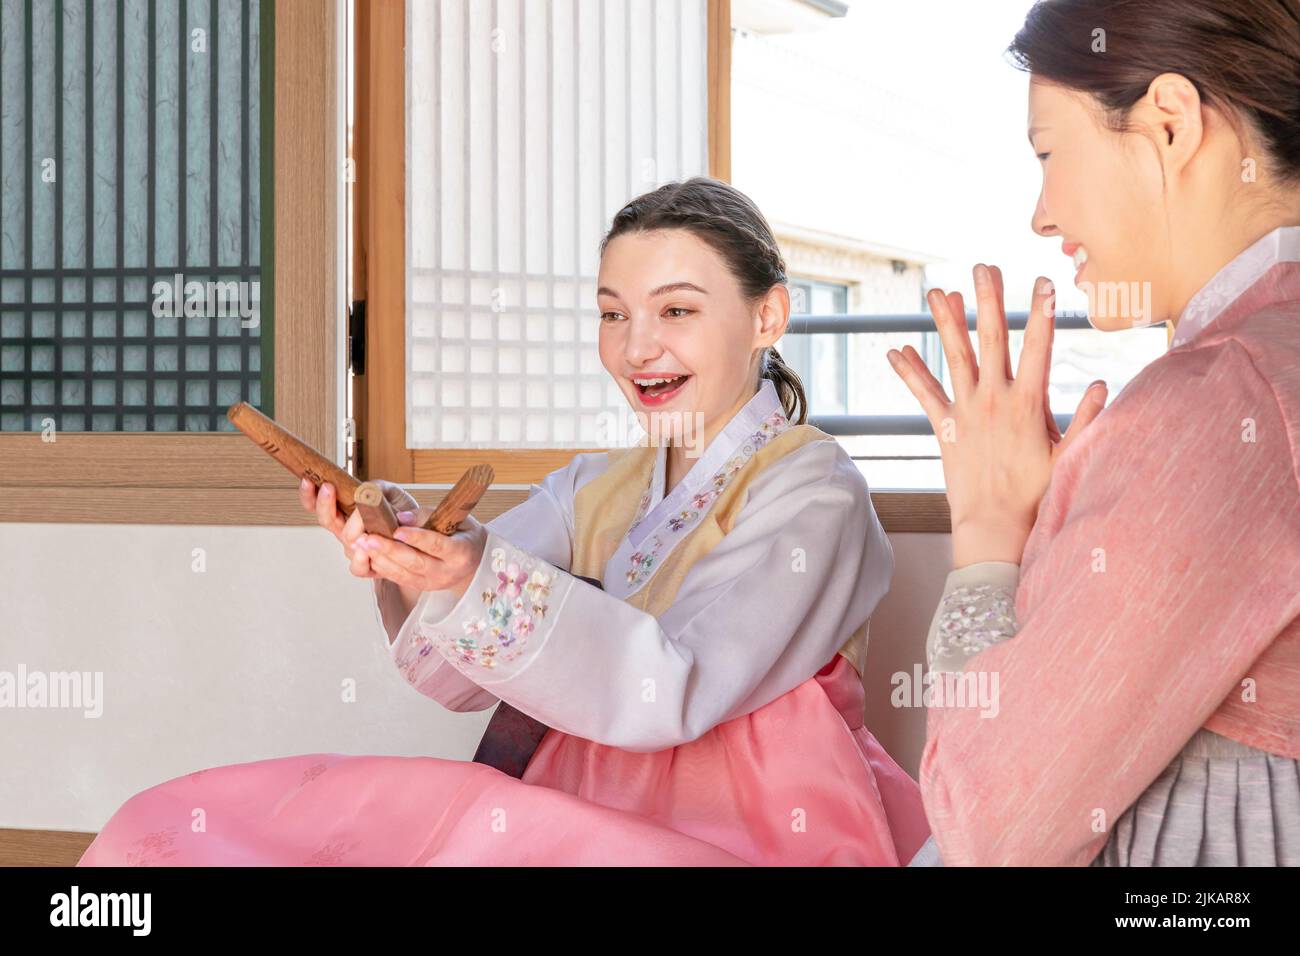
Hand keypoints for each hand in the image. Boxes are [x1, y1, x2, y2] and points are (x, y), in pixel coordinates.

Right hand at [298, 477, 418, 579]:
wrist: (415, 538)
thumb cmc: (401, 513)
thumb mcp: (395, 495)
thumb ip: (384, 492)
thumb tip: (380, 502)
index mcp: (346, 509)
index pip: (316, 503)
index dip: (309, 494)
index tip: (309, 480)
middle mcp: (345, 529)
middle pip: (326, 520)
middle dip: (325, 504)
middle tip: (328, 488)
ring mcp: (354, 547)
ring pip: (345, 542)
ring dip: (350, 532)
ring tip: (358, 525)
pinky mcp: (367, 566)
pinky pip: (357, 567)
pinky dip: (360, 560)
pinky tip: (365, 552)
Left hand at [353, 514, 487, 598]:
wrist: (474, 562)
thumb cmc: (465, 535)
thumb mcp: (458, 519)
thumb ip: (429, 516)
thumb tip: (400, 517)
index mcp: (460, 553)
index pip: (436, 545)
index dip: (416, 538)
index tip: (397, 530)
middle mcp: (445, 572)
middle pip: (415, 562)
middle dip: (389, 550)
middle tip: (368, 537)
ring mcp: (432, 582)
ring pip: (402, 573)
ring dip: (379, 559)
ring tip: (361, 544)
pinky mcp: (419, 586)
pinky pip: (397, 578)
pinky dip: (381, 566)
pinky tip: (368, 555)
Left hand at [886, 264, 1107, 567]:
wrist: (996, 525)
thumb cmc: (1036, 493)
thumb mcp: (1069, 455)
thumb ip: (1086, 418)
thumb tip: (1100, 384)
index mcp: (1029, 403)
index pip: (1038, 347)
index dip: (1041, 313)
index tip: (1044, 282)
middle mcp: (995, 399)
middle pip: (991, 339)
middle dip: (988, 300)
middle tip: (983, 268)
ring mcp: (967, 411)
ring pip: (955, 357)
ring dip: (946, 322)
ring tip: (937, 291)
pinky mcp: (945, 428)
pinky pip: (924, 394)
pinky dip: (910, 371)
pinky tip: (897, 350)